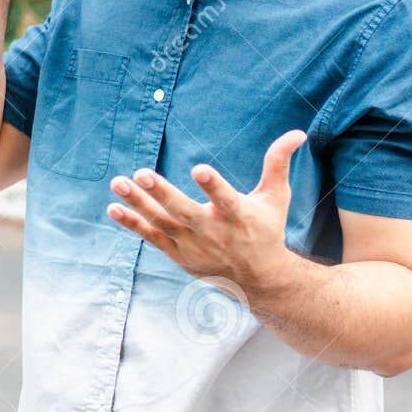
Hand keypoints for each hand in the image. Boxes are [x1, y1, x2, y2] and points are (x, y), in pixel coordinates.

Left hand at [105, 130, 308, 294]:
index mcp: (239, 217)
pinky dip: (132, 223)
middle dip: (162, 194)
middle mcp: (214, 232)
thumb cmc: (266, 230)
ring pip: (161, 223)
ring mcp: (193, 245)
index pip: (226, 200)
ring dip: (138, 203)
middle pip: (184, 212)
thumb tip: (297, 132)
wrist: (257, 279)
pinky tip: (114, 206)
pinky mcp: (178, 253)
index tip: (199, 169)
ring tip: (118, 183)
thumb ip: (278, 164)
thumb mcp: (276, 197)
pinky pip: (151, 236)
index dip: (213, 186)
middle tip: (142, 172)